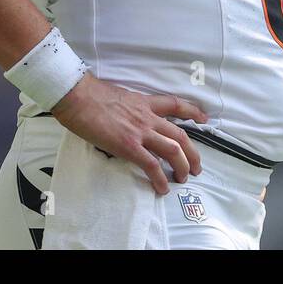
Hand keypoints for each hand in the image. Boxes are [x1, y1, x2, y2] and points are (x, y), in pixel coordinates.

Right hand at [50, 73, 208, 194]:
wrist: (78, 97)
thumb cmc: (90, 96)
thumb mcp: (118, 97)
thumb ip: (128, 108)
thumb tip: (124, 118)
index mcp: (144, 103)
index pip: (175, 105)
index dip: (192, 112)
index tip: (204, 119)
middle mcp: (148, 117)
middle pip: (180, 135)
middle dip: (192, 153)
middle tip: (196, 166)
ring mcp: (140, 132)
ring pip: (173, 150)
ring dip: (182, 166)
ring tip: (183, 178)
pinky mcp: (129, 146)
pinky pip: (151, 165)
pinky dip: (160, 178)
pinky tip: (162, 188)